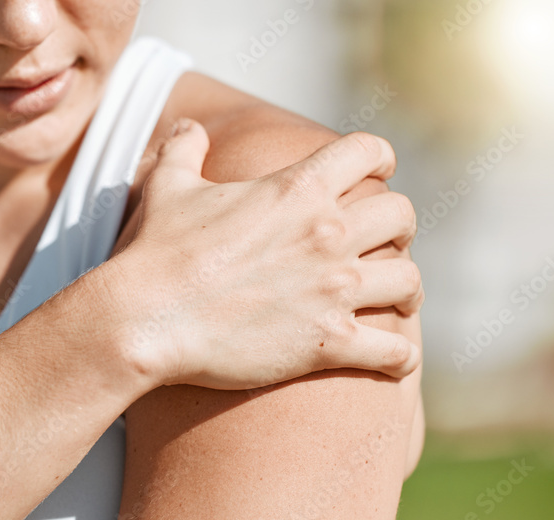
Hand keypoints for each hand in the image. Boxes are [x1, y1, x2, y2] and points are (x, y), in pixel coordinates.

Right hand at [114, 119, 422, 390]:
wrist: (144, 319)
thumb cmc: (156, 253)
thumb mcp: (168, 187)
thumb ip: (185, 150)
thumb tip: (189, 128)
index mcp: (297, 189)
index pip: (368, 152)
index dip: (378, 158)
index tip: (376, 173)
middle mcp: (327, 235)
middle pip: (401, 215)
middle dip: (398, 227)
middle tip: (384, 243)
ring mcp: (333, 291)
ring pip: (409, 280)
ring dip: (405, 289)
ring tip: (396, 300)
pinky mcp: (328, 343)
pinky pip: (395, 352)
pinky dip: (400, 356)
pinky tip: (393, 358)